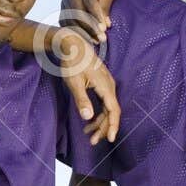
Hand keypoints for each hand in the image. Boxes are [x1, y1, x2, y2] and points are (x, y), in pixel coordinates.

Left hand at [48, 27, 119, 143]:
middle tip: (93, 141)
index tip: (109, 139)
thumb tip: (88, 117)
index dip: (112, 126)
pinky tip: (89, 120)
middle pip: (111, 111)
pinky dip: (98, 112)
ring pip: (107, 107)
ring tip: (89, 134)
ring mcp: (107, 84)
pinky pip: (104, 101)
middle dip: (103, 127)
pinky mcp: (102, 83)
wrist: (72, 44)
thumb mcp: (74, 83)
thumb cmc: (72, 62)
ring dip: (100, 121)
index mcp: (105, 86)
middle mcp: (109, 85)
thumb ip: (82, 100)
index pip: (113, 110)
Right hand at [61, 0, 127, 42]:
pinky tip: (85, 39)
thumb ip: (106, 5)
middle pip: (78, 11)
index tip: (104, 29)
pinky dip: (74, 31)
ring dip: (82, 31)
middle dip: (90, 27)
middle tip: (101, 39)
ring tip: (95, 41)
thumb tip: (105, 25)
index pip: (89, 1)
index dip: (96, 16)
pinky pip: (65, 21)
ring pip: (70, 18)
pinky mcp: (63, 7)